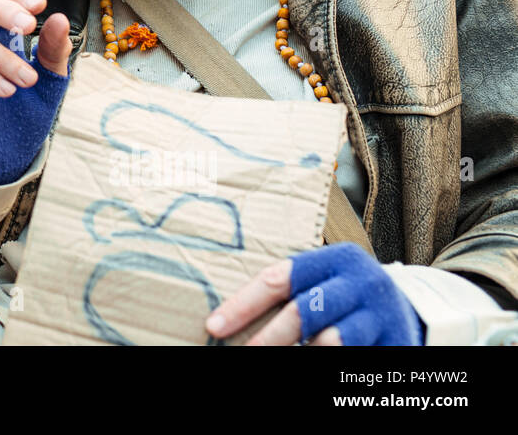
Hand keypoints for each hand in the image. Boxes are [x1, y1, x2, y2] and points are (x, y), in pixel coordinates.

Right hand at [0, 0, 72, 184]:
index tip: (39, 6)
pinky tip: (6, 90)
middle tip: (28, 26)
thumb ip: (54, 50)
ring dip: (0, 54)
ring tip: (27, 80)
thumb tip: (59, 19)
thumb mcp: (50, 79)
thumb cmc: (25, 110)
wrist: (6, 154)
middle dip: (1, 8)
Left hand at [206, 243, 423, 345]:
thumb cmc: (348, 294)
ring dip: (302, 352)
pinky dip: (330, 366)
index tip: (214, 326)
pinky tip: (310, 363)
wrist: (411, 310)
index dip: (243, 304)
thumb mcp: (324, 280)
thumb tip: (228, 318)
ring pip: (331, 341)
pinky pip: (353, 359)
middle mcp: (360, 283)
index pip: (279, 279)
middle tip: (244, 352)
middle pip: (303, 311)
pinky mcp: (396, 343)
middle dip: (268, 337)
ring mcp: (381, 315)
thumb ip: (290, 290)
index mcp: (335, 259)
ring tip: (275, 357)